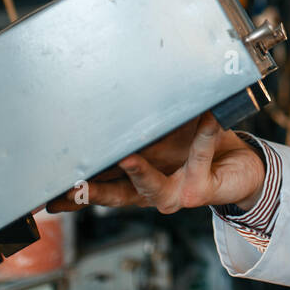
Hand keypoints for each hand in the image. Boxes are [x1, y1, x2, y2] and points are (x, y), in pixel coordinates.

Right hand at [45, 113, 265, 214]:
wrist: (240, 164)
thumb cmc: (196, 145)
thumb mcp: (164, 133)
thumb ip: (142, 124)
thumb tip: (116, 94)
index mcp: (134, 179)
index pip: (96, 185)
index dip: (72, 191)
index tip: (49, 190)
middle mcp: (149, 192)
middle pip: (113, 195)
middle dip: (90, 192)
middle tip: (72, 186)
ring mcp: (173, 195)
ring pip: (151, 187)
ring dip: (139, 173)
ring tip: (129, 158)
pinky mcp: (200, 190)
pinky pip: (198, 158)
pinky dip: (202, 136)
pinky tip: (206, 118)